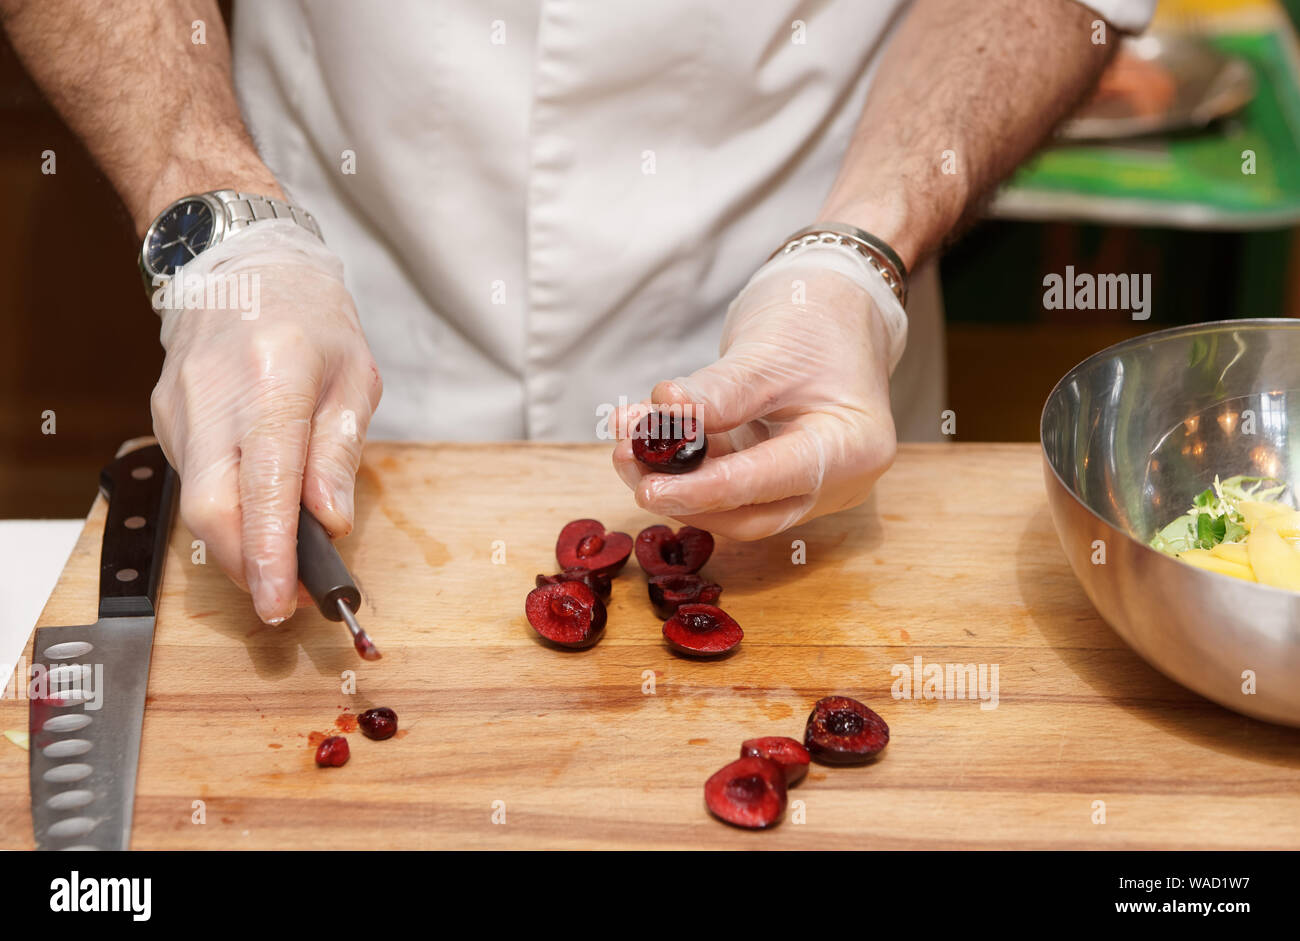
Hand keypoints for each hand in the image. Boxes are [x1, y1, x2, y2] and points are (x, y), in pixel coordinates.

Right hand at [150, 220, 382, 622]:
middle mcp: (213, 398)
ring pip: (198, 505)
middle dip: (250, 568)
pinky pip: (196, 484)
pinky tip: (262, 516)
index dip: (272, 551)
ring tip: (290, 559)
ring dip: (242, 546)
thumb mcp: (353, 376)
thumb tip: (331, 519)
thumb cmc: (309, 316)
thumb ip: (339, 451)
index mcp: (272, 379)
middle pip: (212, 510)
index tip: (283, 600)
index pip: (264, 483)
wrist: (238, 262)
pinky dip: (230, 513)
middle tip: (293, 596)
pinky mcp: (166, 421)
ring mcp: (179, 411)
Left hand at [613, 245, 903, 539]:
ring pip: (733, 504)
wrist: (838, 302)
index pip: (771, 482)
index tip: (652, 486)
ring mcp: (809, 480)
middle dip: (684, 493)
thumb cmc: (819, 319)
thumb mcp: (768, 350)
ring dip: (678, 479)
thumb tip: (665, 413)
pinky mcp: (778, 471)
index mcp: (852, 449)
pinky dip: (687, 462)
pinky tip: (646, 433)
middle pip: (750, 512)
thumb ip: (719, 392)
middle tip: (629, 462)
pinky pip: (728, 479)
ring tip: (628, 442)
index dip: (707, 489)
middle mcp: (837, 478)